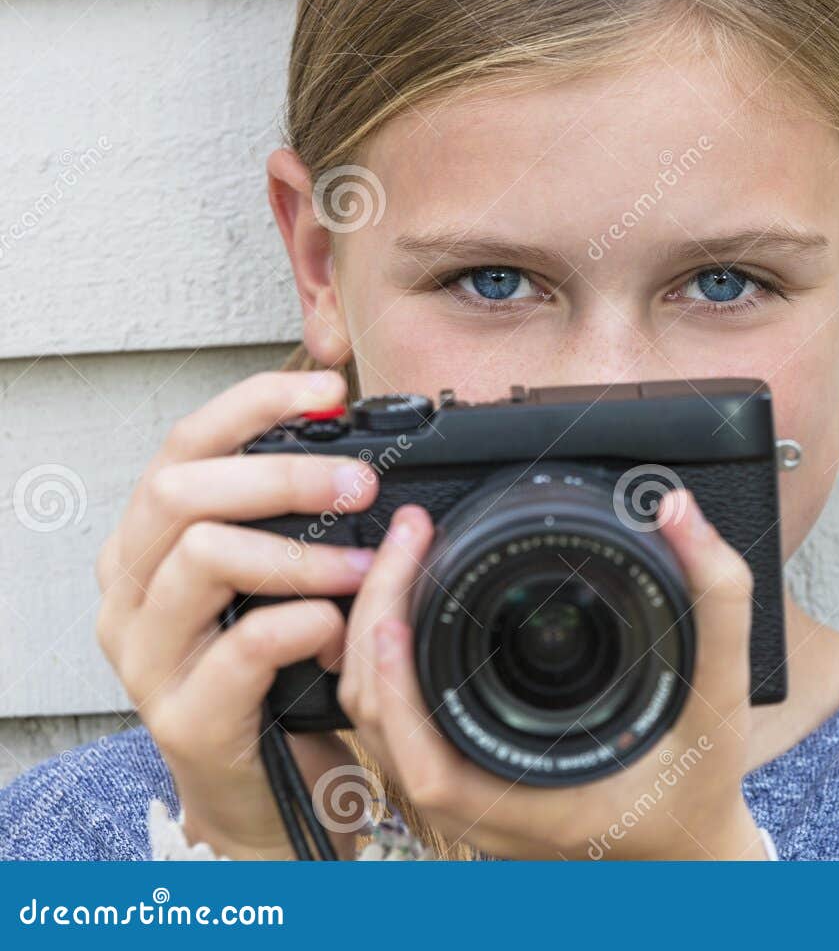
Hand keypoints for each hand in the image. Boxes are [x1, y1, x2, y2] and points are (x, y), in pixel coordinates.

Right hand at [94, 370, 379, 858]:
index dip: (253, 403)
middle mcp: (131, 591)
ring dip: (302, 553)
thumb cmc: (272, 673)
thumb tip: (363, 451)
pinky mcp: (185, 716)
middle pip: (183, 492)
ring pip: (204, 558)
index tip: (325, 389)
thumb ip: (294, 519)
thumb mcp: (276, 579)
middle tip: (362, 483)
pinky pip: (241, 649)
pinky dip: (304, 625)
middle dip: (282, 475)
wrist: (259, 792)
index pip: (184, 444)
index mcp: (151, 543)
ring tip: (364, 566)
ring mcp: (148, 656)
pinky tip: (338, 629)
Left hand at [337, 489, 768, 859]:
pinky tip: (406, 606)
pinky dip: (390, 666)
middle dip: (375, 629)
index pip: (429, 766)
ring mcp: (466, 795)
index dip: (398, 693)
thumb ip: (716, 602)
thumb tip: (680, 511)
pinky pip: (401, 724)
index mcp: (531, 803)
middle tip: (406, 541)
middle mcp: (482, 808)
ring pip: (382, 728)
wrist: (687, 846)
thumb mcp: (723, 695)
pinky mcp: (466, 774)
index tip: (394, 616)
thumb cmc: (699, 784)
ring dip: (373, 643)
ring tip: (401, 559)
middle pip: (384, 729)